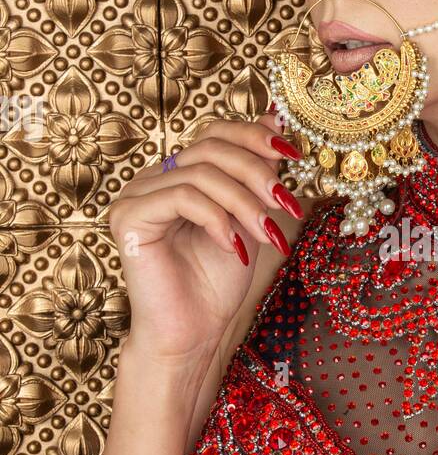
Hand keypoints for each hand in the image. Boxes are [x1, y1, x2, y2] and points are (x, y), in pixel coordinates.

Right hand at [108, 111, 305, 362]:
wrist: (193, 334)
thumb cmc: (216, 284)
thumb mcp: (249, 217)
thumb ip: (256, 172)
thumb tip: (275, 120)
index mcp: (177, 175)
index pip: (214, 134)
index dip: (254, 137)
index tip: (293, 156)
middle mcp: (152, 179)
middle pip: (209, 146)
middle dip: (256, 172)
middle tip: (284, 202)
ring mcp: (135, 196)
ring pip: (201, 174)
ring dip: (244, 203)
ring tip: (266, 234)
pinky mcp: (128, 217)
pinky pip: (182, 197)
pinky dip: (218, 219)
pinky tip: (234, 247)